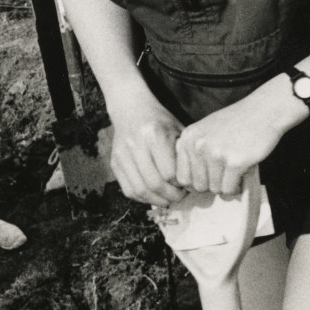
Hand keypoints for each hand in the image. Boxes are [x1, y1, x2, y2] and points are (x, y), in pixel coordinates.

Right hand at [106, 88, 185, 206]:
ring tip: (168, 199)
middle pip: (154, 184)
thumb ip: (185, 153)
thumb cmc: (160, 120)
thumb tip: (194, 181)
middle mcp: (136, 145)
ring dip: (157, 200)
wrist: (130, 108)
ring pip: (140, 190)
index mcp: (154, 135)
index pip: (169, 173)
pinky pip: (128, 190)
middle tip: (180, 197)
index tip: (188, 184)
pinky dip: (142, 198)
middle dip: (171, 196)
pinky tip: (154, 196)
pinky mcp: (114, 163)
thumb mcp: (177, 129)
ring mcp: (122, 155)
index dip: (180, 184)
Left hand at [174, 81, 295, 196]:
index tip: (208, 178)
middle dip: (212, 184)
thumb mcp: (205, 130)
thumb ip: (193, 151)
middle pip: (198, 186)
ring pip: (214, 189)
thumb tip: (185, 185)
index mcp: (188, 138)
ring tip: (235, 170)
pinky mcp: (234, 162)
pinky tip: (242, 173)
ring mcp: (215, 154)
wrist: (264, 111)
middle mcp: (197, 146)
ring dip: (226, 184)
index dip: (196, 182)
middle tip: (225, 173)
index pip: (181, 177)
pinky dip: (236, 186)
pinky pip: (229, 189)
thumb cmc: (236, 122)